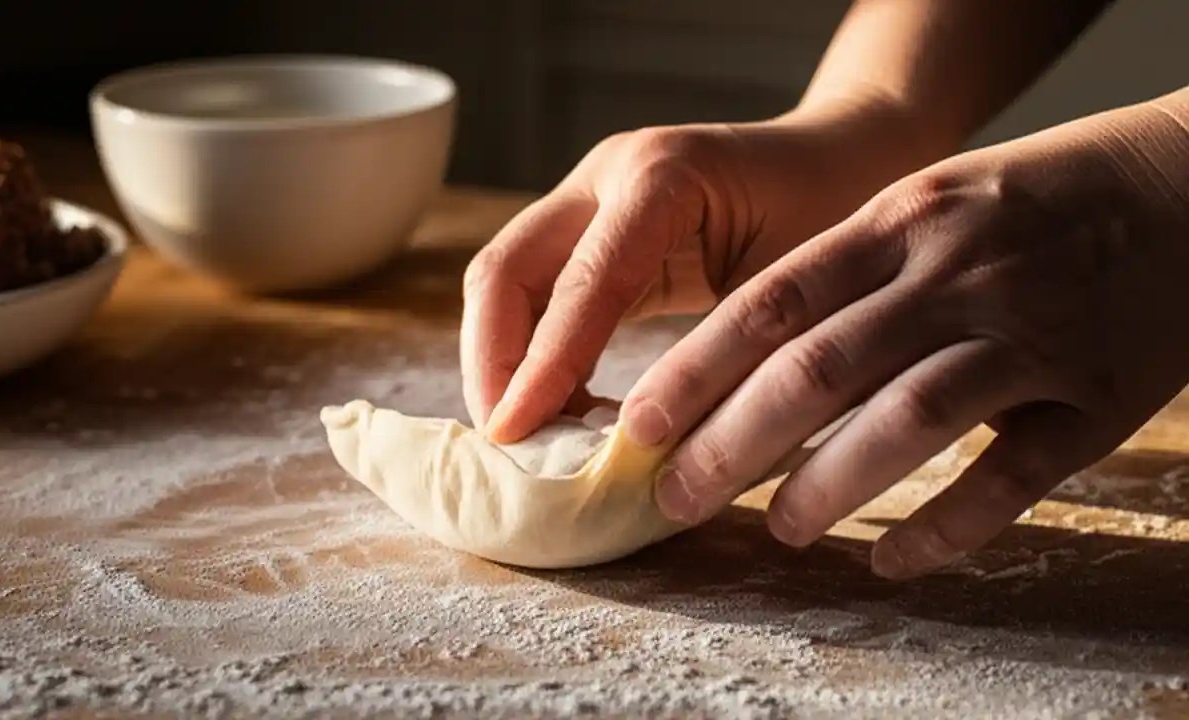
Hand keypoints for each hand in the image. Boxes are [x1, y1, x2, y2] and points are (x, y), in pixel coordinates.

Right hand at [462, 101, 926, 438]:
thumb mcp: (795, 282)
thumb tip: (653, 451)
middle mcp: (607, 176)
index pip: (579, 284)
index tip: (513, 437)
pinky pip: (538, 295)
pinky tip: (559, 411)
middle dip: (492, 364)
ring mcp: (591, 199)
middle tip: (505, 446)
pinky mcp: (592, 232)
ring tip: (527, 440)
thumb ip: (724, 352)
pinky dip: (535, 355)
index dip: (540, 367)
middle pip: (504, 271)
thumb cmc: (841, 211)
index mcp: (661, 177)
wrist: (848, 155)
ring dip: (503, 363)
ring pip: (506, 283)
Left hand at [629, 96, 1188, 578]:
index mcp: (900, 223)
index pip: (772, 302)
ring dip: (829, 486)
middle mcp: (955, 275)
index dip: (695, 371)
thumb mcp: (927, 203)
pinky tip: (894, 560)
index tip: (637, 426)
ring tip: (781, 529)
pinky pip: (1011, 476)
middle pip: (819, 369)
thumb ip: (844, 270)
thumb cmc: (1029, 204)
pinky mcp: (1098, 398)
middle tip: (677, 498)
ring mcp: (1030, 335)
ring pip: (908, 422)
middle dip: (734, 443)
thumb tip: (741, 357)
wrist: (1187, 182)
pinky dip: (947, 527)